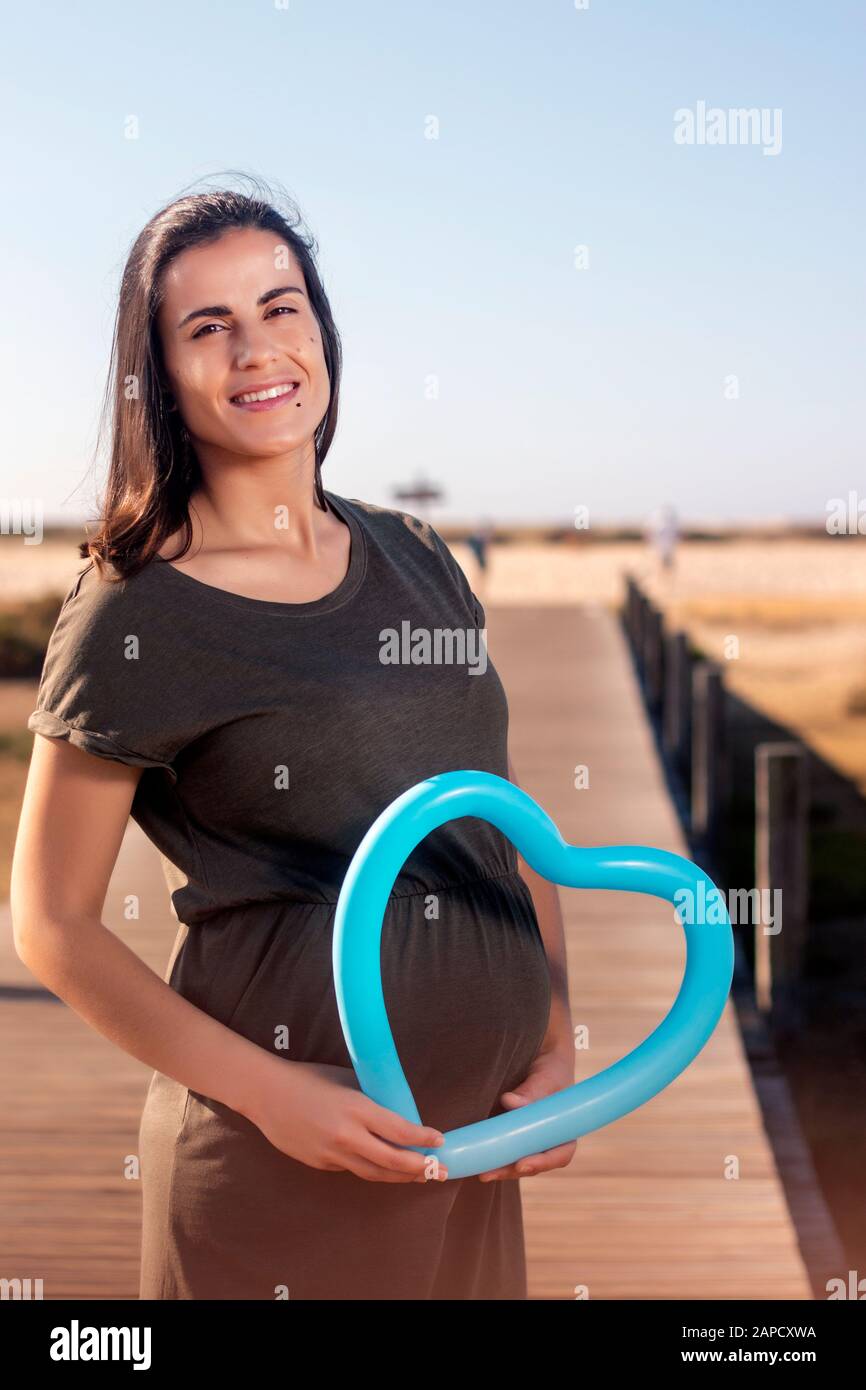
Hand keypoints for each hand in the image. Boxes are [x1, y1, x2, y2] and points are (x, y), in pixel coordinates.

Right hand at [244, 1056, 448, 1182]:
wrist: (267, 1094)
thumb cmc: (308, 1078)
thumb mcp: (346, 1081)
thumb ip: (369, 1100)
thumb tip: (395, 1111)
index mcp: (356, 1108)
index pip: (399, 1131)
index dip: (423, 1139)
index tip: (440, 1140)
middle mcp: (347, 1135)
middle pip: (392, 1161)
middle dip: (420, 1168)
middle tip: (440, 1170)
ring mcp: (332, 1154)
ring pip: (374, 1173)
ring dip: (399, 1176)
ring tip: (420, 1177)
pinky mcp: (320, 1164)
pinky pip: (351, 1169)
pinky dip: (371, 1169)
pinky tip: (383, 1168)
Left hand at [478, 1044, 576, 1181]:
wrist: (541, 1054)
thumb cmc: (551, 1068)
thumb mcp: (547, 1077)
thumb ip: (532, 1090)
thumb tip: (509, 1102)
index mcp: (565, 1131)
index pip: (559, 1155)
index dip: (541, 1163)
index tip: (521, 1164)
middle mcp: (547, 1139)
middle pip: (533, 1163)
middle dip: (510, 1170)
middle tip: (488, 1174)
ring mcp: (529, 1137)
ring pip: (516, 1160)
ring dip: (499, 1167)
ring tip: (479, 1171)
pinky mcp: (512, 1131)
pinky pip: (504, 1146)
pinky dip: (492, 1153)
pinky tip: (476, 1158)